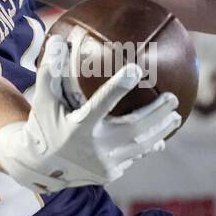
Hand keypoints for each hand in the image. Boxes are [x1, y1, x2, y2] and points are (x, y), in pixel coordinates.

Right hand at [0, 36, 180, 192]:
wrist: (40, 168)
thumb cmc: (43, 125)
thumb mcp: (43, 100)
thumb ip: (50, 71)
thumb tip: (59, 41)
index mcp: (77, 127)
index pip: (100, 104)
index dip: (118, 88)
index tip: (136, 69)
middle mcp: (93, 148)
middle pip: (133, 128)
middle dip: (156, 112)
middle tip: (173, 97)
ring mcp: (104, 164)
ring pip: (140, 146)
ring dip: (160, 130)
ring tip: (176, 116)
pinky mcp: (110, 174)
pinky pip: (134, 158)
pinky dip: (148, 146)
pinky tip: (160, 138)